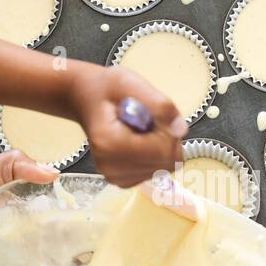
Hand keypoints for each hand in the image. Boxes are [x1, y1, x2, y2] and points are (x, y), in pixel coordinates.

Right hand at [63, 61, 186, 187]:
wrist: (85, 98)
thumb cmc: (107, 89)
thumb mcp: (132, 84)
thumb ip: (160, 105)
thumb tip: (180, 130)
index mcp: (111, 144)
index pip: (163, 151)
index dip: (168, 131)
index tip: (152, 114)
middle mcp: (110, 167)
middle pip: (166, 162)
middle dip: (166, 139)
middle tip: (147, 120)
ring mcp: (114, 177)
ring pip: (162, 168)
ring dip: (160, 147)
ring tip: (140, 129)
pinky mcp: (120, 180)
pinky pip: (153, 171)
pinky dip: (152, 156)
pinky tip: (138, 141)